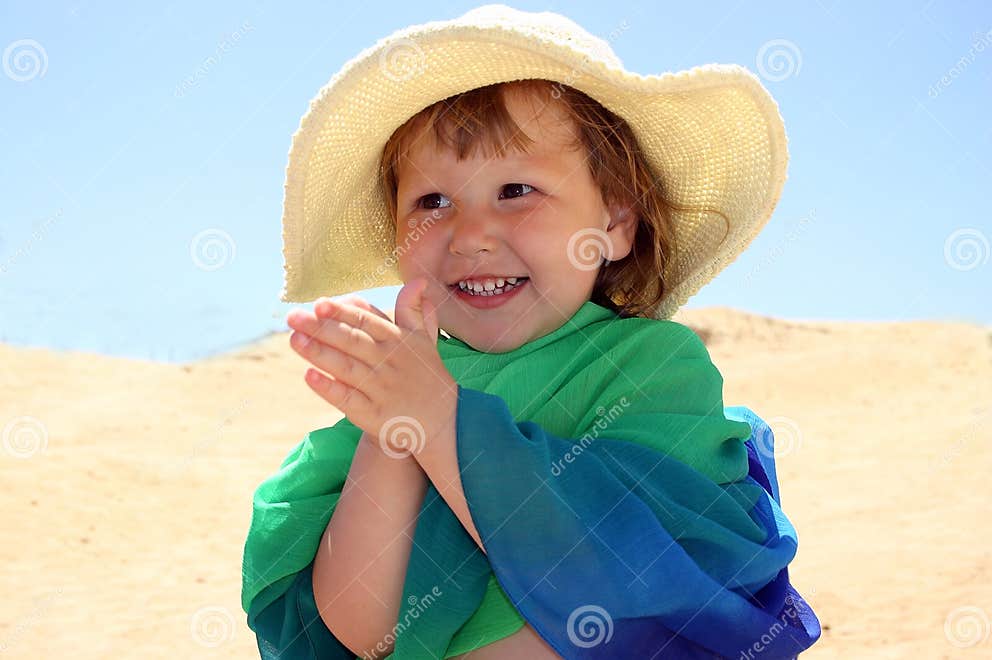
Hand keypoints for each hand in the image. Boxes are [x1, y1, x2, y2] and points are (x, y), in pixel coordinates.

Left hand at [286, 277, 456, 456]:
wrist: (443, 424)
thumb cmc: (426, 377)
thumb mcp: (425, 341)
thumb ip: (414, 311)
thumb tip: (418, 280)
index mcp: (399, 341)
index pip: (367, 322)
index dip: (342, 312)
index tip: (318, 302)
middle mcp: (390, 363)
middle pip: (352, 341)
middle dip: (321, 328)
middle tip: (293, 317)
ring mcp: (381, 390)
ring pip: (346, 368)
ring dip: (320, 353)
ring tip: (294, 339)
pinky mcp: (374, 415)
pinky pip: (348, 400)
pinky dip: (329, 389)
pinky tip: (309, 377)